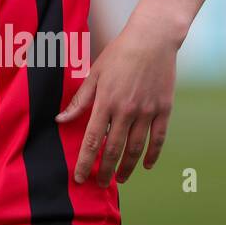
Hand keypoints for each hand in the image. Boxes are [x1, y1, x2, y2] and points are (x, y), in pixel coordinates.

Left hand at [55, 8, 179, 186]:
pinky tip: (146, 165)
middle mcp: (127, 110)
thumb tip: (61, 119)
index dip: (86, 161)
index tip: (80, 177)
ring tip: (120, 179)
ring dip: (128, 167)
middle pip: (115, 149)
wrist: (153, 40)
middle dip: (105, 170)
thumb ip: (80, 100)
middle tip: (99, 184)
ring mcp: (148, 111)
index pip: (93, 140)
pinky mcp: (164, 110)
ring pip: (137, 148)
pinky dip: (152, 155)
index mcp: (106, 101)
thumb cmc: (119, 53)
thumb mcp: (95, 74)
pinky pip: (158, 139)